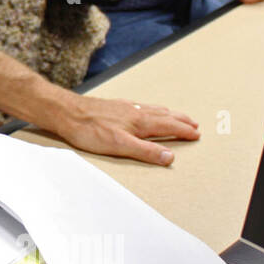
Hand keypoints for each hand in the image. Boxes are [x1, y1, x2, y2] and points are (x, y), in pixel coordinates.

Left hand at [54, 94, 199, 165]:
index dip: (184, 131)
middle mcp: (135, 112)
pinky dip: (152, 110)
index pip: (169, 126)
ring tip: (176, 116)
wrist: (67, 112)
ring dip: (168, 114)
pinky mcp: (114, 107)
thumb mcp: (119, 145)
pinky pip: (141, 107)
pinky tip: (145, 111)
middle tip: (194, 124)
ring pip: (153, 110)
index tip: (197, 134)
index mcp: (140, 122)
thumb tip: (170, 157)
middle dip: (181, 120)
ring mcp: (125, 108)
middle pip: (164, 115)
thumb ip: (145, 151)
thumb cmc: (90, 130)